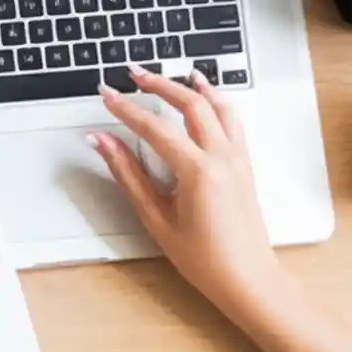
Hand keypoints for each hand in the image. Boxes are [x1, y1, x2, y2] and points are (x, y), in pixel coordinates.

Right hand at [92, 67, 280, 311]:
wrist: (248, 279)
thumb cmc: (204, 259)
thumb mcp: (156, 218)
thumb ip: (128, 175)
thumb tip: (103, 144)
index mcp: (198, 172)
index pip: (154, 127)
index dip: (125, 109)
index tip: (106, 95)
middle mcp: (222, 158)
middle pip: (189, 103)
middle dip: (158, 84)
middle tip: (133, 74)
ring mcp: (238, 158)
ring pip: (217, 106)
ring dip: (192, 86)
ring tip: (174, 73)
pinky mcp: (245, 163)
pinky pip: (232, 120)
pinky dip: (217, 101)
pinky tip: (207, 96)